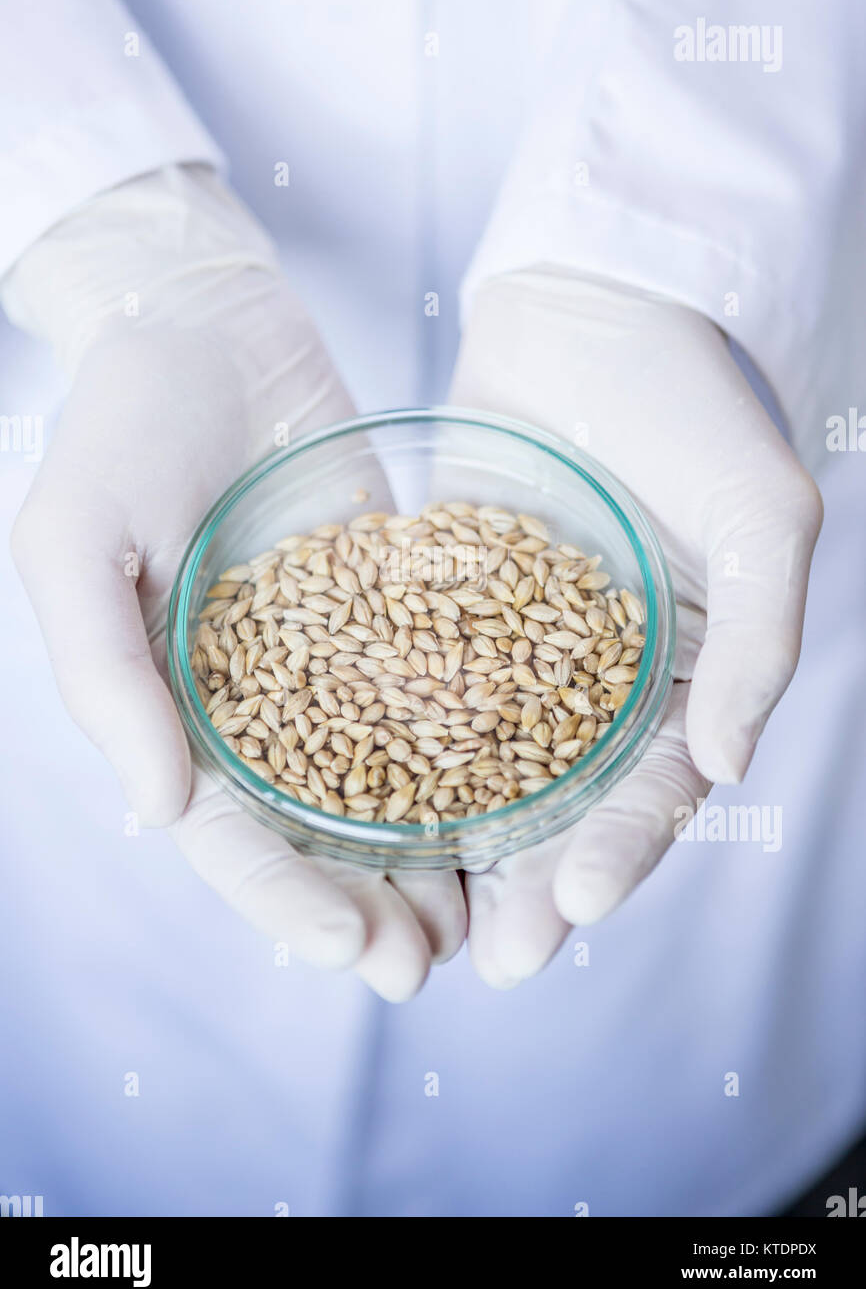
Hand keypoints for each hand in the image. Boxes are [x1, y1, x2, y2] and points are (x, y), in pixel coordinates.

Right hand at [6, 166, 465, 998]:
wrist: (208, 322)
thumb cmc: (121, 424)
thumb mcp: (78, 544)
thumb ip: (108, 678)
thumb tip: (161, 814)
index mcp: (171, 708)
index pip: (227, 831)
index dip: (282, 899)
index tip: (349, 946)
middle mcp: (254, 702)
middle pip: (315, 832)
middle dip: (368, 906)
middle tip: (431, 966)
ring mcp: (330, 657)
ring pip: (385, 783)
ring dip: (428, 859)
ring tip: (486, 920)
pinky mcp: (392, 606)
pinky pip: (436, 694)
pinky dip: (473, 755)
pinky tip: (525, 802)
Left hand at [448, 268, 821, 986]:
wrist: (590, 306)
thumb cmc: (694, 401)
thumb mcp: (761, 511)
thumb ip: (763, 639)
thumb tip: (734, 766)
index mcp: (688, 671)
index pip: (659, 786)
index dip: (625, 852)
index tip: (576, 908)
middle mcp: (601, 677)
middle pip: (569, 803)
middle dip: (536, 883)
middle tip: (497, 959)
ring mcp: (516, 648)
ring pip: (486, 767)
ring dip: (461, 846)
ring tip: (421, 916)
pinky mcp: (443, 608)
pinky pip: (416, 688)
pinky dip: (389, 747)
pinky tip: (349, 803)